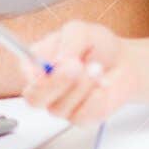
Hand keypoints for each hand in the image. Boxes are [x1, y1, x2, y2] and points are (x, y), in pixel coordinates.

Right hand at [19, 21, 136, 124]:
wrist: (123, 62)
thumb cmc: (96, 45)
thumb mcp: (81, 31)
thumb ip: (69, 41)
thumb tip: (59, 60)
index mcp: (35, 63)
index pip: (25, 72)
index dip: (37, 72)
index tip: (56, 62)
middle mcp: (43, 87)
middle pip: (35, 98)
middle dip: (56, 83)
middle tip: (77, 65)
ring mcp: (60, 105)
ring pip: (59, 108)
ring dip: (83, 86)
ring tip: (97, 68)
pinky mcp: (80, 118)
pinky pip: (81, 117)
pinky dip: (95, 100)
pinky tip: (103, 86)